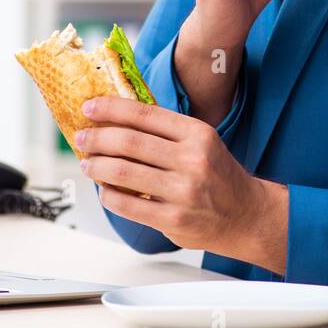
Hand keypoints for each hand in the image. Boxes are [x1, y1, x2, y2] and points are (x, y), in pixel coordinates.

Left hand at [77, 96, 283, 258]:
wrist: (245, 215)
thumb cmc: (218, 176)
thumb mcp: (202, 142)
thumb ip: (167, 132)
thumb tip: (117, 121)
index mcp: (198, 134)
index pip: (145, 114)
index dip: (111, 109)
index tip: (90, 108)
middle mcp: (192, 159)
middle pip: (129, 142)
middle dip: (97, 138)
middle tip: (82, 138)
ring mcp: (182, 191)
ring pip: (123, 172)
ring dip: (97, 166)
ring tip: (87, 163)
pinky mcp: (172, 219)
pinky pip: (127, 204)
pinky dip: (108, 195)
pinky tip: (104, 189)